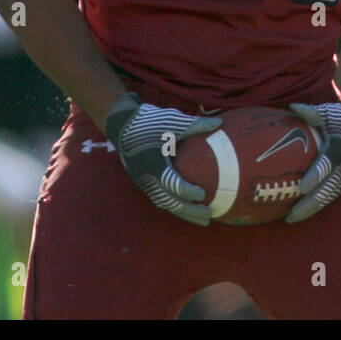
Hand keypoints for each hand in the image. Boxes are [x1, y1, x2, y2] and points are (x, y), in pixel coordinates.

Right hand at [104, 92, 222, 224]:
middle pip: (168, 201)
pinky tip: (187, 208)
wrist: (120, 123)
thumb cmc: (148, 121)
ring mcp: (143, 181)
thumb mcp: (172, 121)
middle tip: (209, 215)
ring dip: (183, 212)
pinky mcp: (142, 181)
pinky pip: (159, 197)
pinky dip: (174, 205)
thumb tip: (219, 124)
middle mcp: (146, 176)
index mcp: (153, 162)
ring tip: (202, 218)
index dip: (187, 191)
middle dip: (189, 211)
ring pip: (164, 202)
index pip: (171, 183)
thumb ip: (195, 125)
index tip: (203, 195)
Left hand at [285, 66, 340, 222]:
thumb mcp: (330, 113)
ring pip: (329, 196)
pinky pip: (332, 195)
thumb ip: (311, 113)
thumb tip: (292, 107)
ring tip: (292, 218)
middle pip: (327, 190)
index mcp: (340, 149)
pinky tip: (303, 211)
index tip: (301, 187)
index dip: (314, 176)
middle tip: (290, 216)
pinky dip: (318, 204)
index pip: (326, 165)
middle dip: (308, 204)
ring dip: (311, 208)